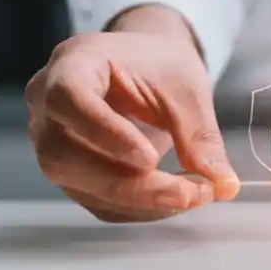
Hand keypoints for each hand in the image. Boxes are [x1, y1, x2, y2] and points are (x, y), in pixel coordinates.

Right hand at [26, 5, 238, 221]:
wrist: (146, 62)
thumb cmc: (160, 65)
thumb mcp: (187, 90)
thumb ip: (200, 136)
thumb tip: (223, 185)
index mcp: (74, 62)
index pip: (68, 98)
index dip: (104, 133)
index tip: (150, 157)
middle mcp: (47, 103)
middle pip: (65, 155)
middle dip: (129, 184)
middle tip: (188, 193)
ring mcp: (51, 139)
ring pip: (78, 185)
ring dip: (139, 201)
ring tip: (192, 194)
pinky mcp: (70, 170)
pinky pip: (96, 200)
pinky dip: (138, 207)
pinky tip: (174, 197)